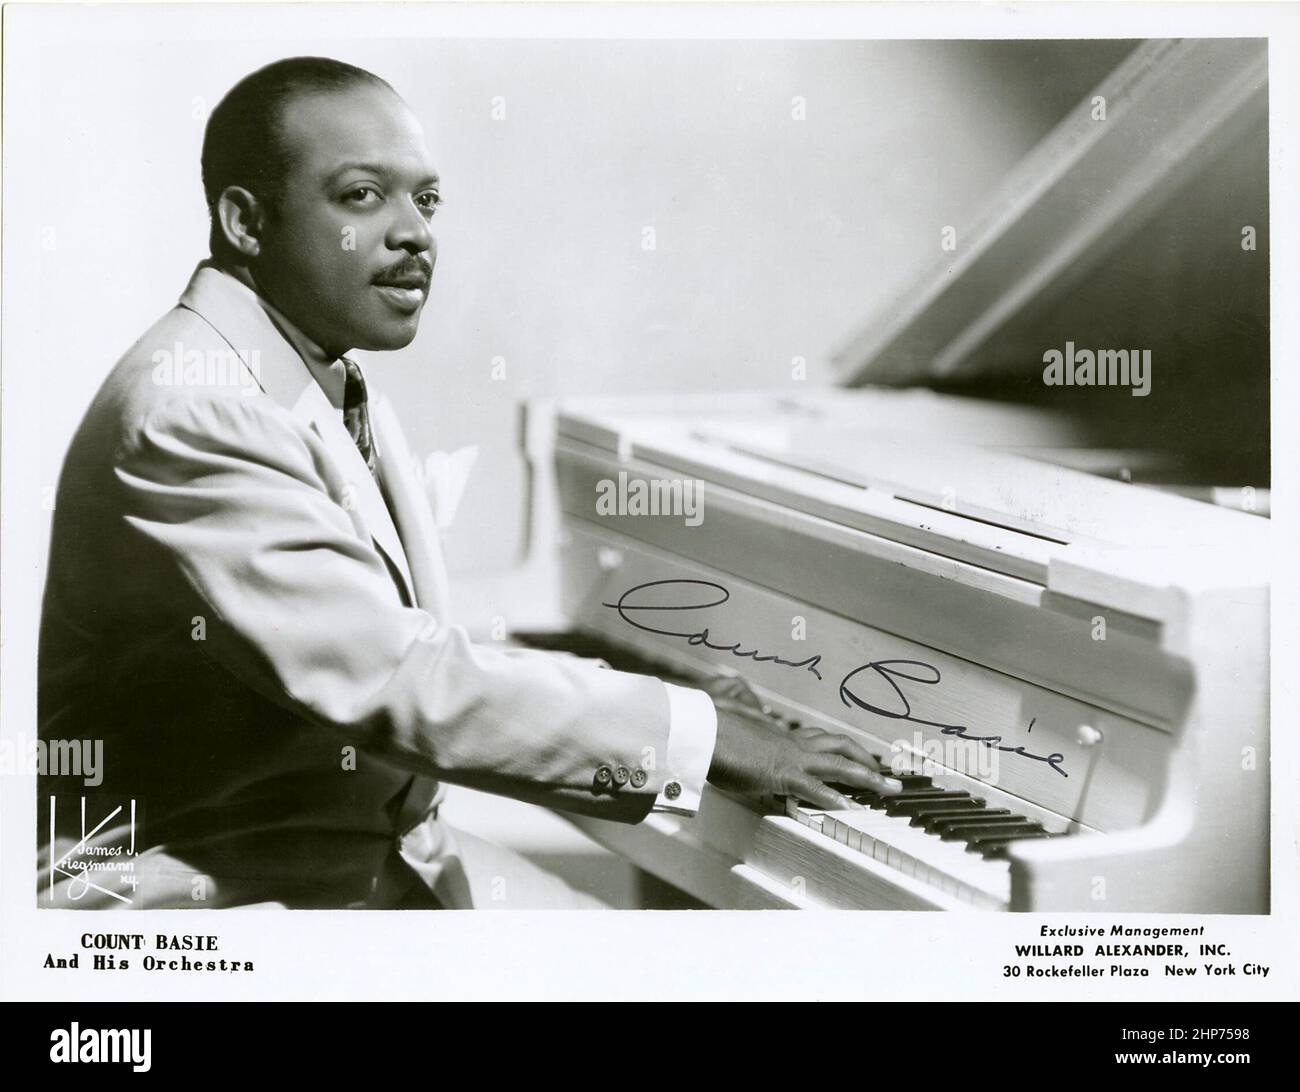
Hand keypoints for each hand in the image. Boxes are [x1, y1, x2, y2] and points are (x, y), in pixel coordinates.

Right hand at [706, 696, 902, 809]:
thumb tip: (746, 748)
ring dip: (867, 777)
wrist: (700, 730)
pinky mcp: (779, 773)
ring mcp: (789, 757)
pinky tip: (849, 807)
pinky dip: (832, 797)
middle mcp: (791, 743)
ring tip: (888, 790)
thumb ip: (749, 745)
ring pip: (839, 764)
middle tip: (887, 774)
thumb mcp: (736, 739)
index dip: (841, 748)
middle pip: (839, 745)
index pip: (819, 740)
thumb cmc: (711, 733)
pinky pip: (812, 786)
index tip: (858, 756)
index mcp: (781, 737)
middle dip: (866, 759)